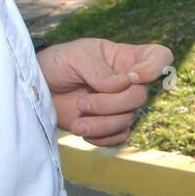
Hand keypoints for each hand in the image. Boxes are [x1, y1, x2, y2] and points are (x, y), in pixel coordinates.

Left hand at [38, 38, 173, 146]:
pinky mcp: (110, 125)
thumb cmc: (56, 64)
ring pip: (128, 119)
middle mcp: (128, 82)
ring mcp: (120, 105)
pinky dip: (102, 138)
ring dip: (102, 124)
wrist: (35, 90)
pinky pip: (119, 136)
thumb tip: (123, 85)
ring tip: (77, 124)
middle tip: (82, 103)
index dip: (155, 67)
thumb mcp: (74, 57)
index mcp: (125, 58)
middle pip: (141, 97)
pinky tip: (83, 130)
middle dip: (111, 104)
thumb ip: (98, 70)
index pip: (159, 57)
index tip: (131, 76)